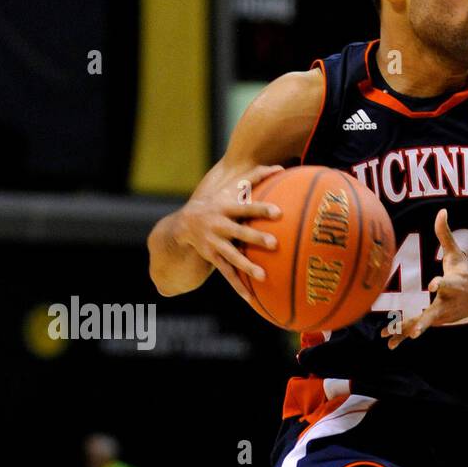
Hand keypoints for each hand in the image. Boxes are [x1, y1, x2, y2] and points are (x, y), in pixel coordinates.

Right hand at [177, 164, 283, 304]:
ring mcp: (214, 244)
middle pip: (238, 232)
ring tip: (263, 276)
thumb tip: (282, 167)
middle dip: (254, 238)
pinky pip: (227, 275)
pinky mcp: (213, 259)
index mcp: (225, 208)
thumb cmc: (219, 203)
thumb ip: (256, 178)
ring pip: (231, 257)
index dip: (260, 209)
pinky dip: (239, 287)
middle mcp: (218, 226)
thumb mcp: (231, 189)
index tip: (278, 212)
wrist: (185, 225)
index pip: (245, 207)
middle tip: (274, 243)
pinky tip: (251, 299)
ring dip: (246, 266)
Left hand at [388, 209, 467, 348]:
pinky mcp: (435, 321)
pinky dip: (403, 335)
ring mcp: (441, 315)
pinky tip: (388, 341)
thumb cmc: (466, 274)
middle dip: (424, 322)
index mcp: (454, 285)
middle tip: (415, 333)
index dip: (440, 284)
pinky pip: (416, 328)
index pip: (447, 284)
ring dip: (405, 332)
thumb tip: (442, 210)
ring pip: (421, 324)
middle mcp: (447, 303)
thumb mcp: (457, 254)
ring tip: (389, 340)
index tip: (434, 284)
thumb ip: (445, 235)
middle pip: (434, 313)